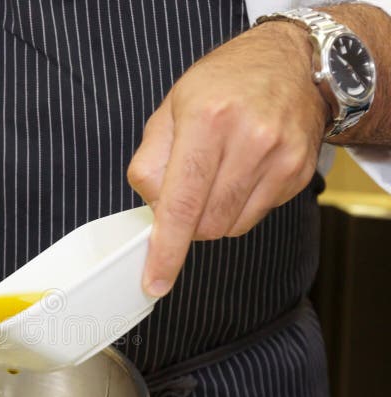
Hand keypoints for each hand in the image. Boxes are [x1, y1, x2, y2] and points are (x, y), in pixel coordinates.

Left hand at [127, 23, 328, 297]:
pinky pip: (253, 218)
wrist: (289, 63)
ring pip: (229, 227)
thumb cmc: (222, 86)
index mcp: (208, 120)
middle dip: (186, 223)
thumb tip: (151, 211)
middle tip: (185, 190)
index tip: (155, 281)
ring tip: (215, 175)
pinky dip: (236, 208)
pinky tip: (240, 174)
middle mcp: (250, 139)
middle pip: (205, 224)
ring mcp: (280, 158)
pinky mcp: (298, 174)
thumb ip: (149, 163)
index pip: (182, 203)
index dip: (166, 249)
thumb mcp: (169, 110)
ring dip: (210, 217)